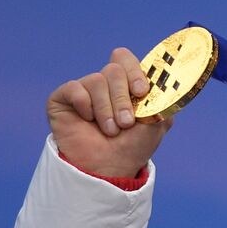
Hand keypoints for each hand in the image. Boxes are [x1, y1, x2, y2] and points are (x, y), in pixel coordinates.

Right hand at [47, 48, 172, 177]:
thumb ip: (161, 99)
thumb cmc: (132, 147)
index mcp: (126, 84)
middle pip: (114, 69)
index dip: (134, 71)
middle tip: (126, 123)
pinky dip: (85, 105)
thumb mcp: (156, 123)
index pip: (125, 59)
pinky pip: (74, 88)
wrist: (108, 169)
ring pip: (96, 81)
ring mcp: (84, 90)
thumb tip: (163, 82)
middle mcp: (105, 84)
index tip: (142, 91)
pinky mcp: (63, 99)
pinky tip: (87, 120)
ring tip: (110, 130)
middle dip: (123, 98)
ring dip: (106, 109)